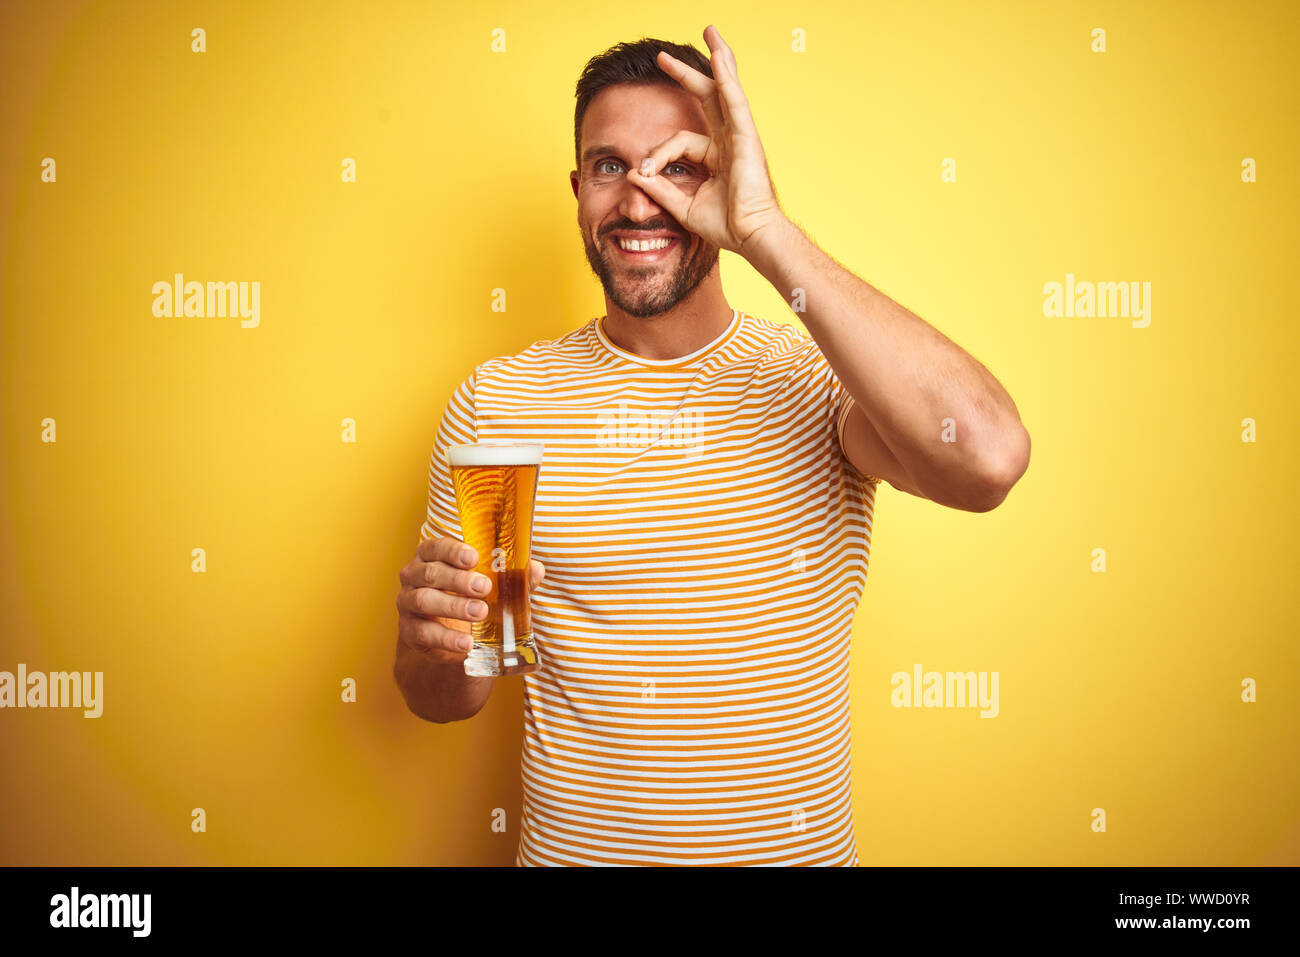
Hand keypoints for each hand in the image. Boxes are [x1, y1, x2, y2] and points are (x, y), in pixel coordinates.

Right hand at [396, 536, 544, 664]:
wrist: (454, 635)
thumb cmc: (471, 597)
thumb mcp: (492, 585)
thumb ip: (512, 576)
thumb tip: (535, 569)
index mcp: (432, 556)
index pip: (436, 547)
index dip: (453, 551)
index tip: (474, 558)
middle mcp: (414, 575)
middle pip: (431, 573)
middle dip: (458, 580)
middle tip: (485, 588)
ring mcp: (407, 602)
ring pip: (424, 600)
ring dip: (453, 606)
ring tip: (480, 613)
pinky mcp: (409, 631)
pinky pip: (422, 632)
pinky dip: (446, 638)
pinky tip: (466, 643)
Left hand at [625, 24, 787, 258]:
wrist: (750, 236)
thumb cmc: (726, 226)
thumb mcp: (683, 205)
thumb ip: (659, 188)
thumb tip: (633, 173)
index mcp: (717, 156)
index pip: (680, 141)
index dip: (658, 153)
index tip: (642, 172)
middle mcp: (729, 141)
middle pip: (708, 97)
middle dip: (687, 75)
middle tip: (663, 58)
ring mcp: (740, 136)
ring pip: (726, 89)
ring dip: (717, 59)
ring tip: (709, 31)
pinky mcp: (747, 137)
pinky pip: (735, 101)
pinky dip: (727, 78)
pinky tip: (719, 57)